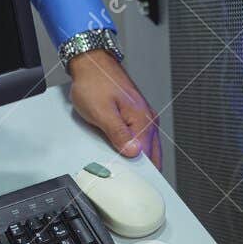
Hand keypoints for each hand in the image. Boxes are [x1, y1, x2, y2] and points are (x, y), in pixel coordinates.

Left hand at [67, 49, 162, 169]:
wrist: (92, 62)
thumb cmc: (95, 82)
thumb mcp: (101, 112)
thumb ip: (118, 134)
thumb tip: (132, 153)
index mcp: (143, 120)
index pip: (149, 157)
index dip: (138, 172)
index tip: (129, 181)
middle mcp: (148, 119)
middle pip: (150, 154)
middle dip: (138, 167)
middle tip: (123, 176)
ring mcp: (143, 116)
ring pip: (144, 147)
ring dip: (134, 157)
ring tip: (119, 163)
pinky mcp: (135, 115)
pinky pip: (137, 137)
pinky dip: (130, 147)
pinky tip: (119, 150)